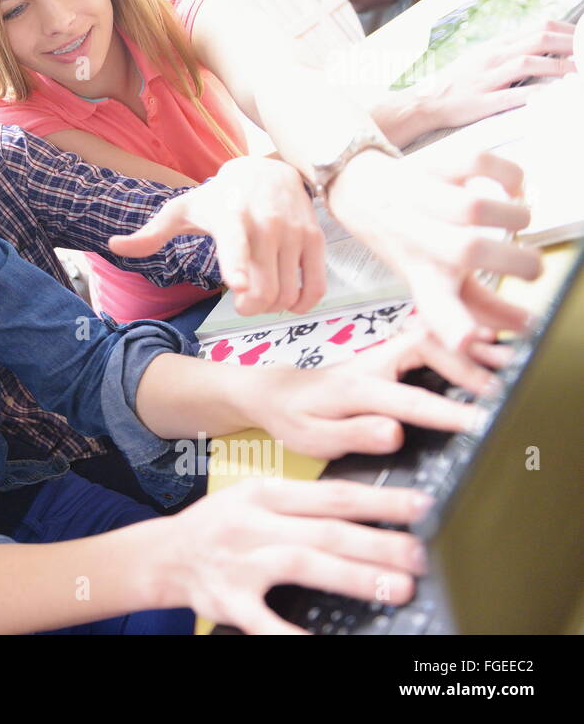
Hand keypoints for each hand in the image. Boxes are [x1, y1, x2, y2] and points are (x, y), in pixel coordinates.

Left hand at [108, 156, 326, 314]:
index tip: (238, 286)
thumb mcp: (182, 210)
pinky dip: (301, 302)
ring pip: (287, 291)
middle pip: (262, 287)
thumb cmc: (217, 196)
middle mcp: (265, 223)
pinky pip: (314, 286)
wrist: (268, 168)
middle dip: (249, 308)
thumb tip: (113, 246)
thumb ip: (151, 234)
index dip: (237, 265)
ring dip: (273, 306)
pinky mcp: (314, 238)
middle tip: (241, 302)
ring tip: (262, 295)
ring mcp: (293, 231)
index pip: (234, 243)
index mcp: (229, 216)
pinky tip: (288, 299)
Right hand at [157, 477, 431, 633]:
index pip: (331, 495)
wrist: (163, 554)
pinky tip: (324, 641)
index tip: (421, 506)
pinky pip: (265, 621)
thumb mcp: (253, 497)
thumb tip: (365, 509)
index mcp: (263, 495)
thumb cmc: (219, 525)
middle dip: (378, 544)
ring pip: (303, 564)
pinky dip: (293, 633)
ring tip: (397, 587)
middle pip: (324, 532)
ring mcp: (240, 563)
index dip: (378, 500)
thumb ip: (302, 502)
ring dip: (354, 576)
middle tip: (420, 555)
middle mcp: (252, 525)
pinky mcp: (228, 601)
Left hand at [246, 328, 509, 459]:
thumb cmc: (293, 417)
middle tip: (498, 390)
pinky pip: (428, 340)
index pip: (408, 399)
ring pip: (430, 338)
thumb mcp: (315, 437)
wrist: (271, 391)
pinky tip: (480, 352)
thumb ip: (354, 435)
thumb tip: (394, 433)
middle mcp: (371, 363)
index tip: (480, 422)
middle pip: (424, 348)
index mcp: (354, 388)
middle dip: (464, 366)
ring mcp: (380, 354)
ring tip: (503, 366)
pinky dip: (456, 344)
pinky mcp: (387, 353)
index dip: (446, 412)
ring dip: (465, 350)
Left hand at [325, 148, 541, 350]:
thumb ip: (475, 303)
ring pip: (474, 206)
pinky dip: (509, 174)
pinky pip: (478, 160)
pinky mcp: (430, 165)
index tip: (474, 342)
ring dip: (515, 214)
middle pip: (467, 250)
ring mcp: (421, 199)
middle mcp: (416, 237)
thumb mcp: (432, 276)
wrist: (358, 191)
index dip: (456, 326)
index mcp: (419, 272)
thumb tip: (520, 325)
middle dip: (513, 261)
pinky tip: (511, 187)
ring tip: (520, 220)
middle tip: (533, 268)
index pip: (434, 305)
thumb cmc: (404, 238)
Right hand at [418, 19, 575, 130]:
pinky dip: (537, 94)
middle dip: (572, 44)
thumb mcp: (480, 58)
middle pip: (539, 39)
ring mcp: (487, 78)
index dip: (568, 30)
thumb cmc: (455, 83)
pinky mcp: (482, 101)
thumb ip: (508, 51)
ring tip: (581, 73)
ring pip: (530, 63)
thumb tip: (539, 45)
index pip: (539, 27)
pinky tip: (555, 96)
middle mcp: (493, 57)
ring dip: (561, 67)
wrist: (423, 102)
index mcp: (496, 45)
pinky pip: (514, 95)